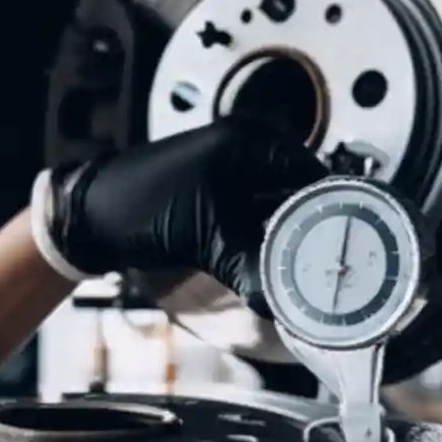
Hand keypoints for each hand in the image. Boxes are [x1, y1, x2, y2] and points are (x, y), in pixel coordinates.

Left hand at [36, 119, 325, 315]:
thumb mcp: (201, 237)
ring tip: (310, 271)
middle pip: (300, 192)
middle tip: (333, 264)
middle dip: (314, 228)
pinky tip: (277, 267)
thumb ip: (246, 268)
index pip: (312, 173)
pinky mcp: (218, 197)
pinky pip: (256, 218)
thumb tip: (280, 300)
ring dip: (291, 239)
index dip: (334, 209)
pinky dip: (267, 241)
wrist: (90, 215)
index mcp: (247, 141)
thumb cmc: (136, 206)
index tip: (351, 242)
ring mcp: (232, 172)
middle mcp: (245, 148)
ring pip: (279, 209)